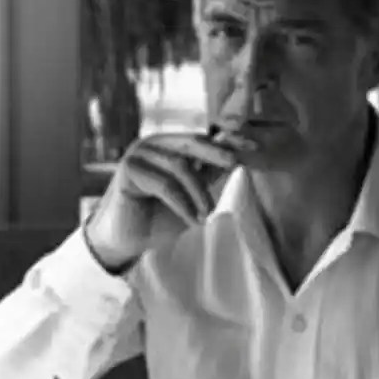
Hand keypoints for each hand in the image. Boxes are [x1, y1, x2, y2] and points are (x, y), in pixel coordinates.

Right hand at [83, 130, 249, 271]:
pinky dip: (182, 204)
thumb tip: (236, 157)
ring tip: (206, 215)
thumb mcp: (191, 196)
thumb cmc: (156, 218)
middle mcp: (152, 144)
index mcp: (168, 145)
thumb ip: (207, 176)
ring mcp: (138, 154)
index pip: (203, 137)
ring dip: (199, 193)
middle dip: (217, 153)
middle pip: (192, 143)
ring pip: (180, 166)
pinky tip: (192, 220)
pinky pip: (164, 184)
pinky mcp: (128, 170)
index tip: (254, 146)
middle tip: (235, 164)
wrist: (124, 240)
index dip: (229, 139)